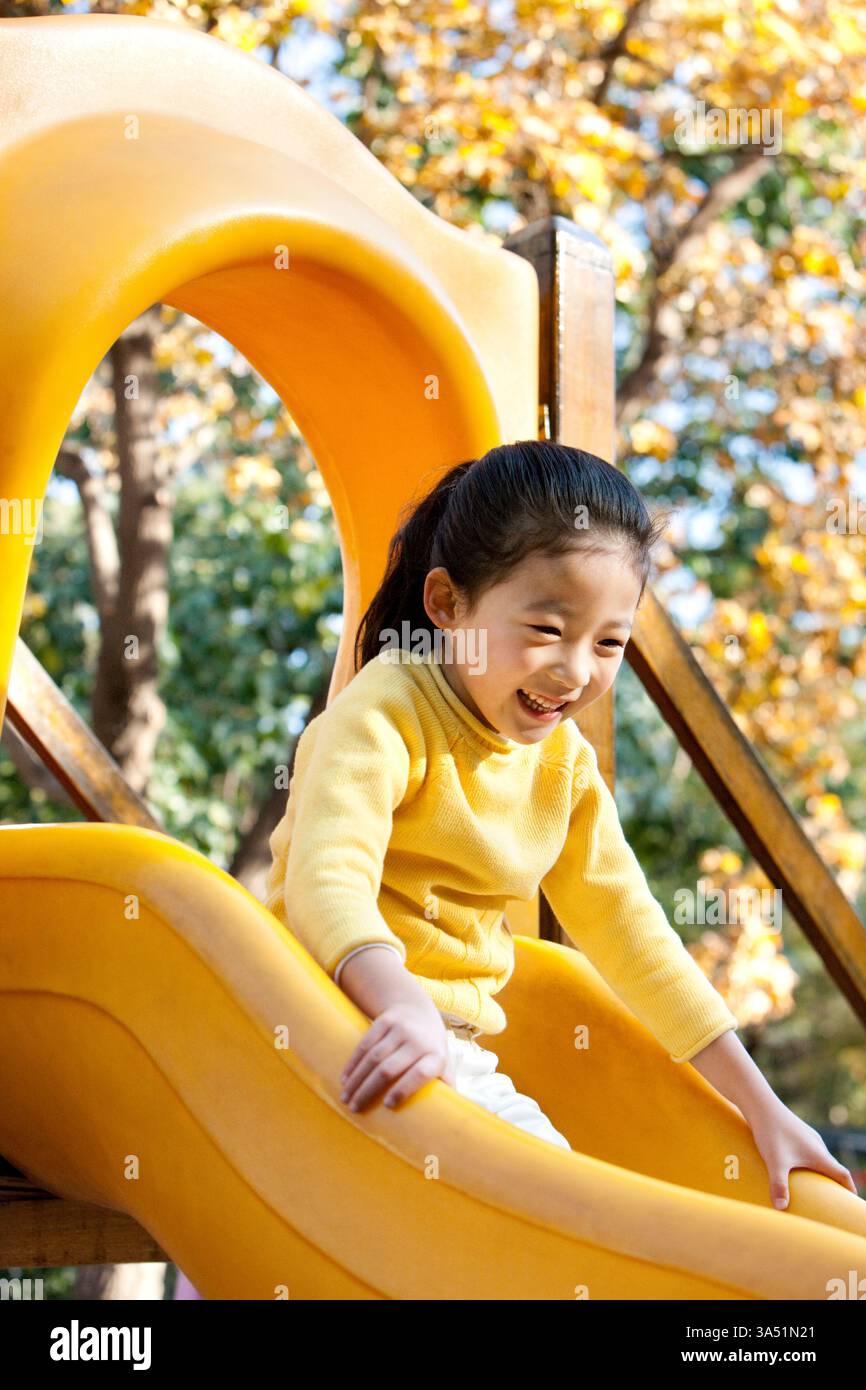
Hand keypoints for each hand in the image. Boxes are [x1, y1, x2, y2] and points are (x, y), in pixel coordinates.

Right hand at [339, 1002, 454, 1113]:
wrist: (417, 1009)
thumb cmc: (430, 1046)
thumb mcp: (443, 1062)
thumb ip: (445, 1086)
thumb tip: (451, 1117)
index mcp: (436, 1055)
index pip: (420, 1074)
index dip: (403, 1090)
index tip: (387, 1105)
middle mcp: (418, 1040)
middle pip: (389, 1069)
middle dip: (368, 1091)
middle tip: (355, 1108)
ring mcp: (400, 1028)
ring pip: (373, 1058)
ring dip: (356, 1080)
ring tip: (346, 1098)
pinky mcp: (384, 1021)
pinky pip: (364, 1044)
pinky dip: (352, 1063)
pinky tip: (345, 1078)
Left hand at [747, 1100, 859, 1209]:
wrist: (760, 1104)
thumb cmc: (771, 1132)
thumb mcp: (775, 1162)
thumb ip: (778, 1185)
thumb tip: (781, 1208)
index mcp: (819, 1154)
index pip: (842, 1174)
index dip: (849, 1188)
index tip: (852, 1200)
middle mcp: (816, 1145)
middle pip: (832, 1167)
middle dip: (834, 1184)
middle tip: (832, 1201)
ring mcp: (807, 1137)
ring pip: (820, 1158)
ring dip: (821, 1172)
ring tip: (813, 1187)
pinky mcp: (795, 1132)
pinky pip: (808, 1151)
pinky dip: (808, 1163)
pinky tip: (795, 1167)